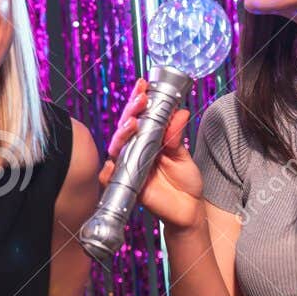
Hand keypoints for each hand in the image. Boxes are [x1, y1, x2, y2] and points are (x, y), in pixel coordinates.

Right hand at [99, 79, 197, 229]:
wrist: (188, 210)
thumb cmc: (184, 181)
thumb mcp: (183, 155)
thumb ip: (177, 135)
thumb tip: (180, 112)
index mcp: (148, 139)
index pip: (139, 116)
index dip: (138, 100)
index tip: (143, 85)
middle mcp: (135, 151)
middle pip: (124, 128)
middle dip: (131, 112)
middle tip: (141, 101)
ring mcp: (129, 167)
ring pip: (116, 148)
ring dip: (121, 135)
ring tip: (132, 124)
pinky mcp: (127, 186)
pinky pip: (110, 178)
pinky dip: (108, 172)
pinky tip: (112, 164)